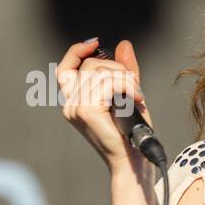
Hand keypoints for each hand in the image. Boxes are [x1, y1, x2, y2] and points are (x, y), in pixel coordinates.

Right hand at [57, 38, 152, 171]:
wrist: (134, 161)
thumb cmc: (132, 134)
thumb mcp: (128, 96)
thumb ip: (124, 72)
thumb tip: (123, 45)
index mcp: (75, 101)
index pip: (66, 69)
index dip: (77, 51)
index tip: (96, 43)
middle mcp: (70, 104)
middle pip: (90, 66)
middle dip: (118, 69)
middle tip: (135, 88)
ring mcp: (76, 108)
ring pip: (100, 73)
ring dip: (126, 80)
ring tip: (138, 97)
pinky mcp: (86, 111)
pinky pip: (108, 83)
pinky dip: (127, 86)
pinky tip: (137, 99)